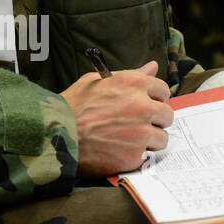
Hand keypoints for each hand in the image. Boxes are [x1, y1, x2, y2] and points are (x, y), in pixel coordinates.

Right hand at [60, 60, 172, 175]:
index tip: (146, 103)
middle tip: (135, 123)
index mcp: (132, 83)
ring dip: (148, 139)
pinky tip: (118, 149)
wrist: (56, 133)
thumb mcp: (95, 81)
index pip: (163, 89)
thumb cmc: (72, 105)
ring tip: (125, 138)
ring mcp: (141, 132)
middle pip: (167, 115)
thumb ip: (128, 75)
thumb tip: (152, 67)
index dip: (154, 98)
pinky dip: (135, 155)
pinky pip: (147, 155)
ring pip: (161, 137)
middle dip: (154, 119)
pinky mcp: (136, 154)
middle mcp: (142, 106)